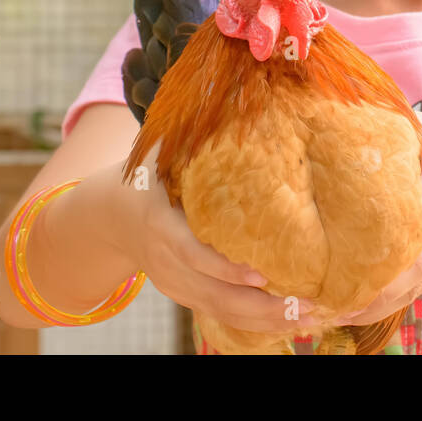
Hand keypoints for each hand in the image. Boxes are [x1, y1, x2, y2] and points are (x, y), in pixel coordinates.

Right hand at [100, 154, 317, 332]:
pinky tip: (294, 320)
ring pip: (223, 313)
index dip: (224, 267)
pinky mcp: (187, 296)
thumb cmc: (144, 177)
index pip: (193, 254)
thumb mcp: (155, 156)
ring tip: (312, 316)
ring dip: (268, 321)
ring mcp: (177, 286)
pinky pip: (223, 316)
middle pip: (216, 296)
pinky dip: (258, 323)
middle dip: (261, 306)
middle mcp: (168, 265)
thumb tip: (224, 97)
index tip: (260, 273)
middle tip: (307, 305)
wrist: (109, 217)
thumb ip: (185, 137)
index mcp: (161, 228)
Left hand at [332, 112, 421, 326]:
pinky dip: (386, 303)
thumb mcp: (418, 129)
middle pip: (412, 272)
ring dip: (375, 307)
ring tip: (330, 316)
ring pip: (414, 288)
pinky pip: (417, 289)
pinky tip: (351, 310)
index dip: (373, 259)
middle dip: (370, 296)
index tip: (333, 270)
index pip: (410, 232)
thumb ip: (382, 130)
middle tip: (324, 307)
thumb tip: (325, 117)